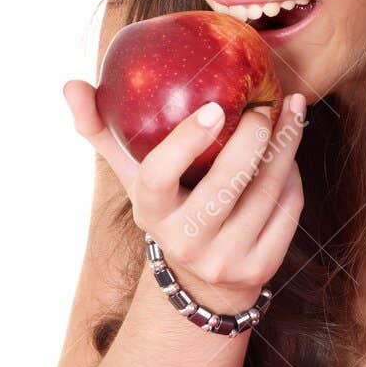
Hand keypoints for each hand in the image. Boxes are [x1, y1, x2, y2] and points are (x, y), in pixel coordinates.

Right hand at [63, 80, 306, 311]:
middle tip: (265, 105)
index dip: (185, 141)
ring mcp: (225, 260)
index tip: (215, 107)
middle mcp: (186, 243)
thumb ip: (103, 132)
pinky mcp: (260, 269)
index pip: (159, 177)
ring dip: (285, 148)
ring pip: (266, 193)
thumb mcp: (135, 177)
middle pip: (226, 183)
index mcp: (151, 214)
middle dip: (254, 137)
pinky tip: (291, 155)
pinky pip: (287, 210)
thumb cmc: (170, 207)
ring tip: (290, 115)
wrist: (203, 281)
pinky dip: (293, 177)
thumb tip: (72, 85)